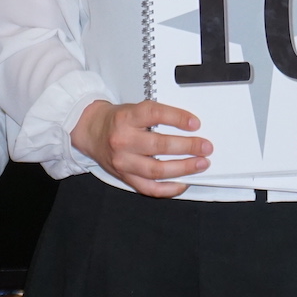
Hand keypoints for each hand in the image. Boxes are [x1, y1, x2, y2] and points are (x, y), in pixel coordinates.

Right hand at [70, 100, 210, 198]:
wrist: (91, 131)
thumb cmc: (117, 119)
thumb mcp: (133, 108)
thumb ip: (156, 115)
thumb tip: (189, 125)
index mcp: (127, 117)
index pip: (154, 114)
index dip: (177, 118)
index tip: (195, 123)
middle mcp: (123, 140)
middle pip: (158, 145)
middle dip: (187, 147)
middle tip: (206, 147)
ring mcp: (123, 162)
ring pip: (156, 169)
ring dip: (183, 168)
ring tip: (201, 164)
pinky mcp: (124, 177)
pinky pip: (149, 188)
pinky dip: (168, 188)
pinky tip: (183, 182)